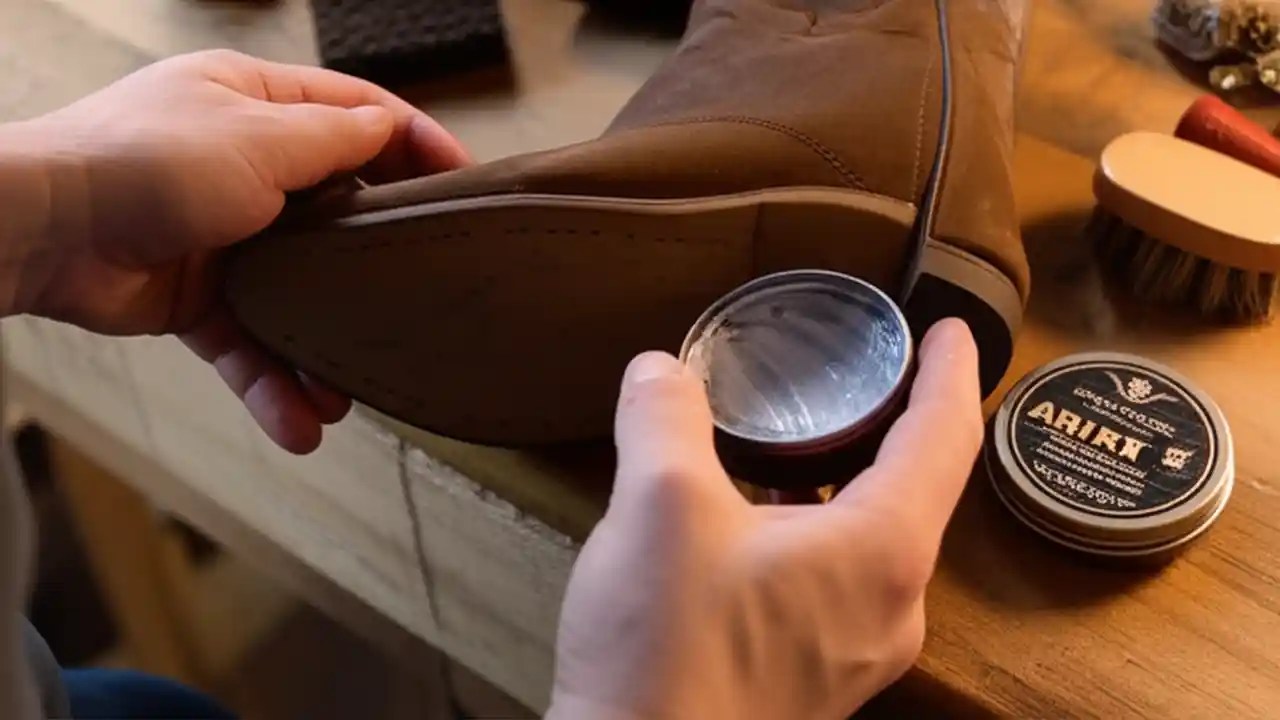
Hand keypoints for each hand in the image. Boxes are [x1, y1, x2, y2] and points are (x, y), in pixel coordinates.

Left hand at [0, 49, 469, 452]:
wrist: (45, 231)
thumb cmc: (141, 162)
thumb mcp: (256, 137)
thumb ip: (332, 141)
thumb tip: (388, 130)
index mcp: (258, 105)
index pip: (358, 117)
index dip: (416, 144)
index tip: (467, 181)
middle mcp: (247, 166)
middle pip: (339, 210)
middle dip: (380, 257)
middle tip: (430, 288)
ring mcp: (227, 237)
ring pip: (302, 292)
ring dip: (328, 344)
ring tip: (357, 389)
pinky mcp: (201, 299)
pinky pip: (253, 343)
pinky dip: (274, 383)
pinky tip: (303, 422)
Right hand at [548, 319, 983, 719]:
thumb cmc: (668, 647)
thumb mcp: (659, 506)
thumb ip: (666, 418)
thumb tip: (660, 370)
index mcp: (883, 550)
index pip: (945, 439)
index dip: (951, 374)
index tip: (952, 329)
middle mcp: (893, 605)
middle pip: (918, 491)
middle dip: (900, 424)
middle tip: (873, 371)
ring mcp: (860, 653)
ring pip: (876, 540)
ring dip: (852, 481)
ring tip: (809, 436)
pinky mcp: (818, 678)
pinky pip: (841, 581)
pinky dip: (819, 531)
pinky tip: (757, 522)